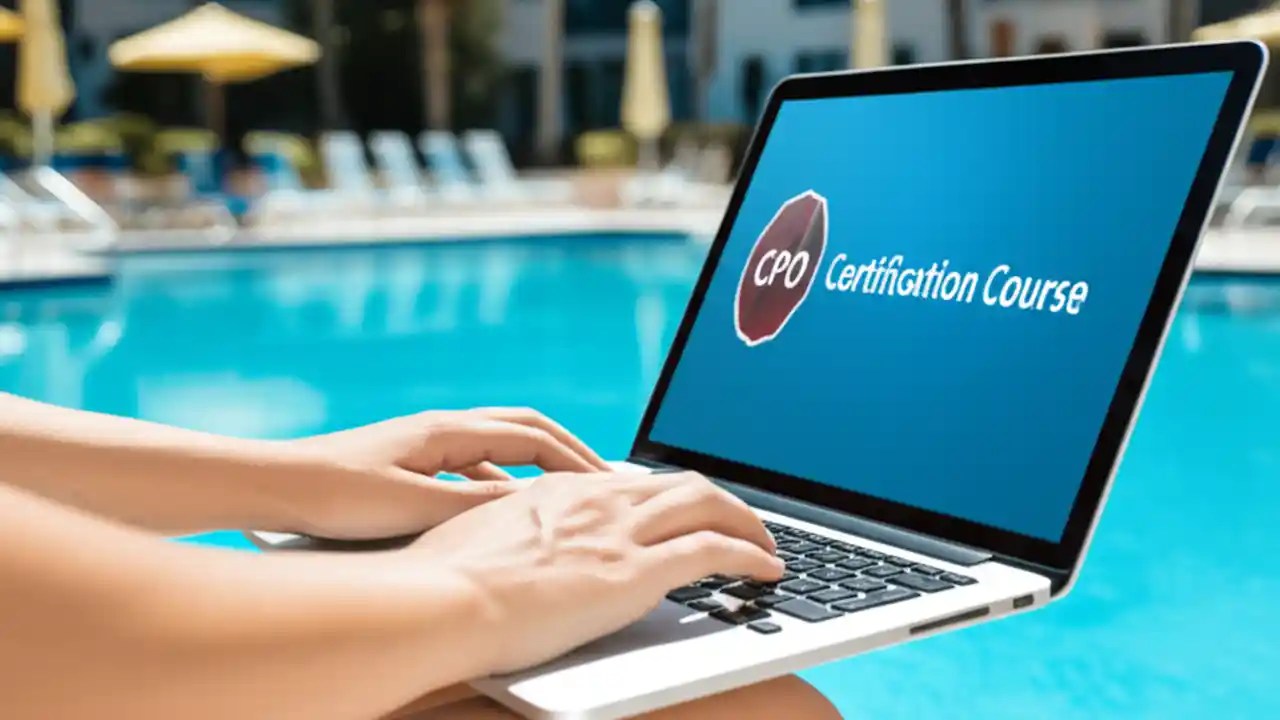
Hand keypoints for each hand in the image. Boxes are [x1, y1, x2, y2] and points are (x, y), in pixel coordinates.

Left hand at [285, 408, 610, 539]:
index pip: (532, 438)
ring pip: (500, 446)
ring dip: (536, 465)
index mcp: (449, 430)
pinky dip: (504, 480)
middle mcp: (443, 427)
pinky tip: (504, 506)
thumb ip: (474, 504)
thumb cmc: (338, 494)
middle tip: (602, 478)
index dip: (574, 460)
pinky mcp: (411, 462)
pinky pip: (474, 465)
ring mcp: (426, 442)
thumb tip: (529, 504)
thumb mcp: (414, 506)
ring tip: (564, 492)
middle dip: (567, 451)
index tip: (608, 482)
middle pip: (524, 429)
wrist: (279, 486)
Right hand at [410, 471, 781, 674]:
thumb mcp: (474, 542)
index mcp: (559, 491)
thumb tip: (509, 549)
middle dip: (721, 501)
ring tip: (766, 545)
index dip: (668, 497)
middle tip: (742, 522)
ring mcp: (618, 532)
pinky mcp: (636, 571)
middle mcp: (596, 499)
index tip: (683, 512)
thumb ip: (507, 537)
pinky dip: (751, 556)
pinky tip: (768, 570)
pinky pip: (715, 551)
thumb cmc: (439, 583)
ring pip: (709, 505)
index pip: (633, 483)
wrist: (440, 601)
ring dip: (747, 523)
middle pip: (681, 484)